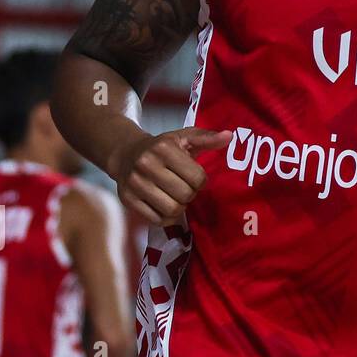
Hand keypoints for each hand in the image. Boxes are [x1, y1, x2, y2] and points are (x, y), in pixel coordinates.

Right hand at [108, 127, 230, 225]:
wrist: (126, 154)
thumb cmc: (162, 147)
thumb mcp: (185, 137)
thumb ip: (207, 138)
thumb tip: (230, 136)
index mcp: (164, 148)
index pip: (197, 178)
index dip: (201, 181)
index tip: (194, 177)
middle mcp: (147, 165)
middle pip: (185, 195)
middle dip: (190, 194)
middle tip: (185, 187)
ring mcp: (135, 184)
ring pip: (172, 210)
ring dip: (179, 207)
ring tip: (175, 196)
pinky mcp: (127, 199)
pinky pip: (156, 220)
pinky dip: (165, 217)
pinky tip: (164, 205)